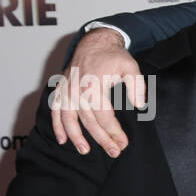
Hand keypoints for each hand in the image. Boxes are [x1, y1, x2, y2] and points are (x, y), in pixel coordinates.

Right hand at [49, 28, 143, 156]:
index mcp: (94, 86)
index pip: (104, 117)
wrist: (95, 42)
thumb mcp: (131, 67)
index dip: (114, 132)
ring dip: (76, 137)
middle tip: (114, 152)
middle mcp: (77, 90)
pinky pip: (55, 110)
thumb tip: (139, 105)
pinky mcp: (62, 89)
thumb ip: (137, 85)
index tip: (123, 143)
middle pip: (89, 121)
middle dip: (102, 139)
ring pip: (69, 119)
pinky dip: (57, 125)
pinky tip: (62, 139)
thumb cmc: (114, 56)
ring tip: (85, 151)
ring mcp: (67, 90)